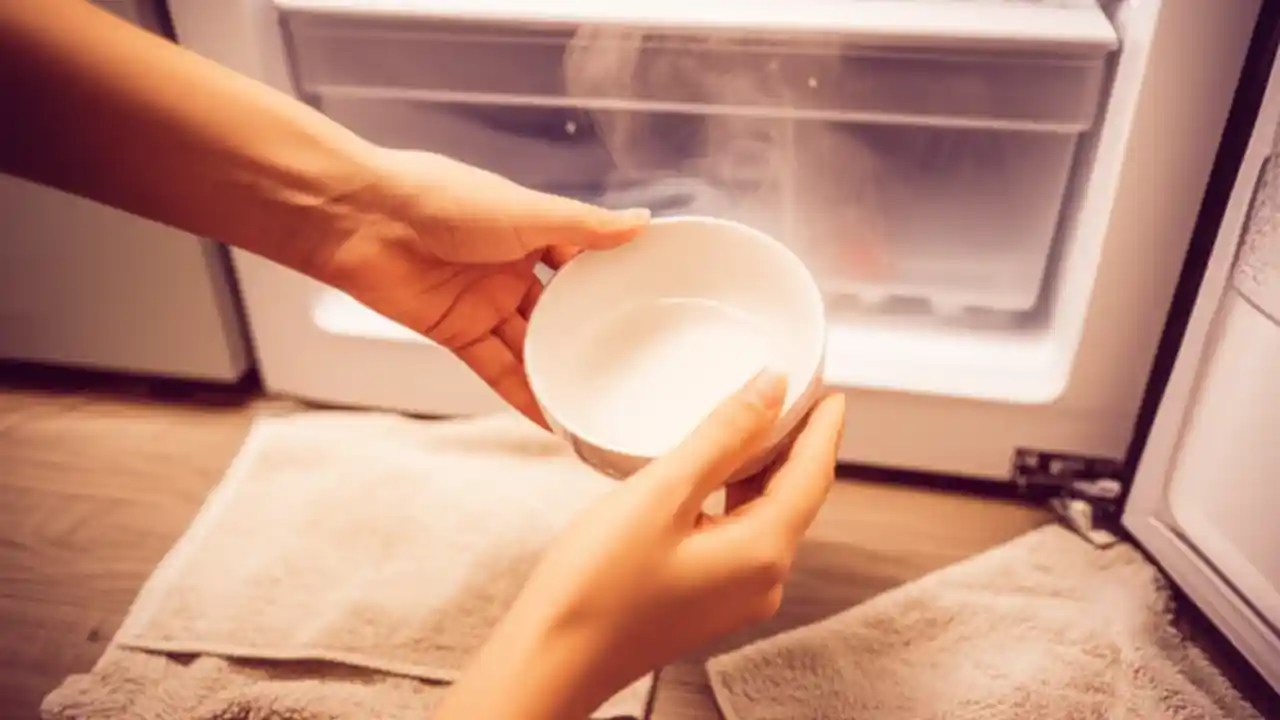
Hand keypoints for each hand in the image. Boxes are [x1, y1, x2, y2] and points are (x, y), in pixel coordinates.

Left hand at [308, 148, 648, 424]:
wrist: (361, 218)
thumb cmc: (441, 198)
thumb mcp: (526, 211)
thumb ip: (584, 226)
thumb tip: (641, 222)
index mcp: (529, 230)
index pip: (581, 261)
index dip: (609, 282)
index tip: (648, 306)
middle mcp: (509, 269)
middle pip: (557, 311)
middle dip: (587, 336)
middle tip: (630, 366)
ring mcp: (483, 303)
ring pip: (531, 346)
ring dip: (558, 372)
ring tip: (599, 402)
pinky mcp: (456, 333)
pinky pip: (497, 370)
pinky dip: (522, 393)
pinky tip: (551, 418)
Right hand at [436, 372, 846, 719]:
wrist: (550, 660)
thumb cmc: (596, 588)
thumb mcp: (661, 493)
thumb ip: (723, 436)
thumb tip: (772, 389)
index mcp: (762, 553)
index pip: (814, 475)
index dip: (823, 427)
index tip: (830, 390)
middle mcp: (762, 581)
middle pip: (796, 496)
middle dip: (795, 443)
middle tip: (788, 393)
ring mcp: (735, 596)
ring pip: (765, 515)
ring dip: (761, 468)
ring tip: (751, 421)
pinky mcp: (706, 600)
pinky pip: (739, 536)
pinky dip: (734, 496)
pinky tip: (711, 474)